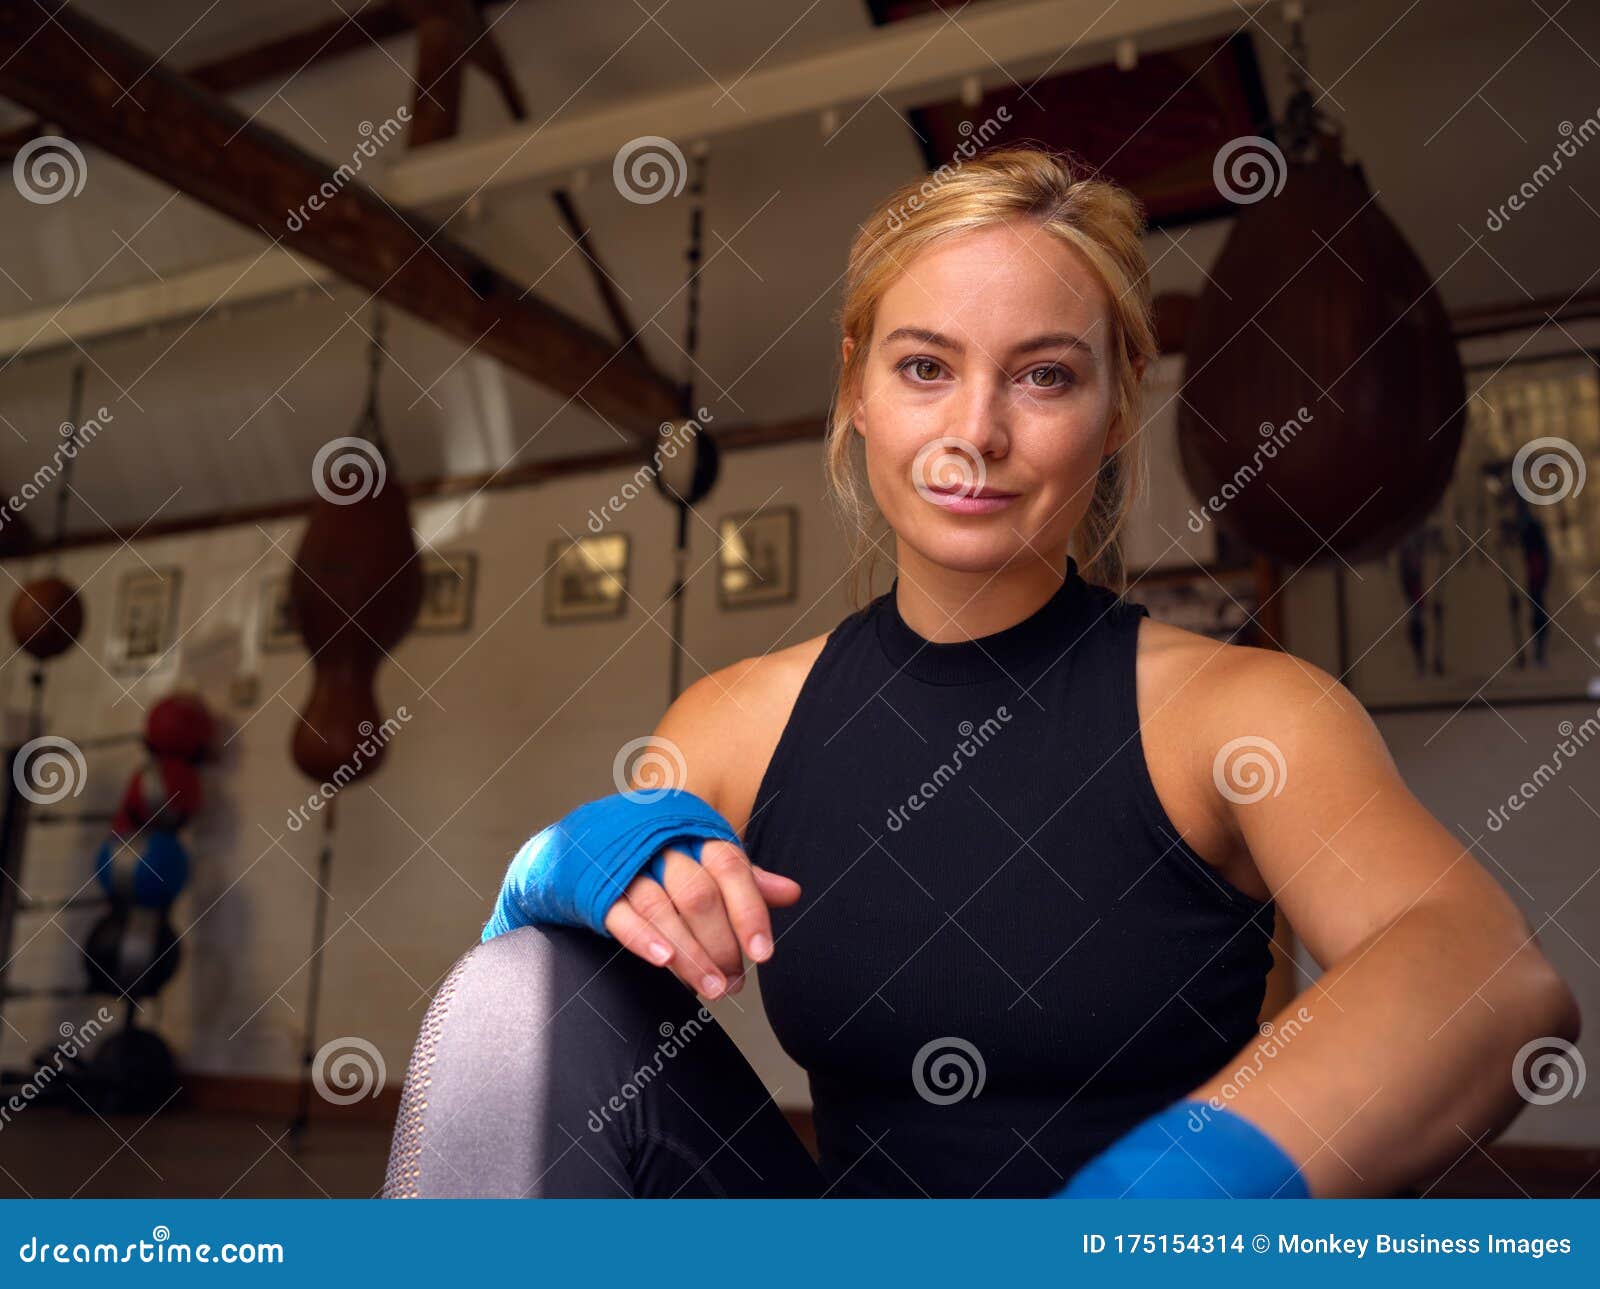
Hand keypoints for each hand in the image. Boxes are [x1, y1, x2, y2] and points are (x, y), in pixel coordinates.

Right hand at [603, 840, 800, 999]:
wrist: (594, 841)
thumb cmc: (661, 857)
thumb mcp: (706, 862)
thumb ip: (746, 880)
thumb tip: (792, 892)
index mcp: (696, 836)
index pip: (730, 868)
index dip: (749, 912)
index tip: (763, 954)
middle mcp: (664, 847)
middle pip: (699, 895)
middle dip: (721, 944)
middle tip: (734, 981)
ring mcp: (629, 867)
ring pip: (663, 909)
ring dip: (690, 954)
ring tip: (711, 988)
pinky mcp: (600, 890)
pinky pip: (621, 914)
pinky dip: (644, 938)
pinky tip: (664, 961)